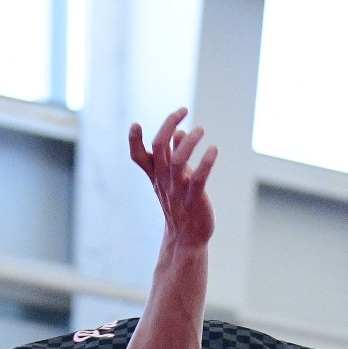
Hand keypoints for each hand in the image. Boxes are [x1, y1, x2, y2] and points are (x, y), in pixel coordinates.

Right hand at [128, 107, 216, 246]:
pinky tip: (213, 150)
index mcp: (156, 176)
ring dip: (189, 141)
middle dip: (168, 124)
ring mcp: (178, 190)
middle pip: (158, 147)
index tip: (136, 124)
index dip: (134, 140)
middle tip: (183, 110)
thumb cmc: (181, 205)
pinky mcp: (195, 200)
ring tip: (200, 129)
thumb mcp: (174, 179)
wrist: (187, 238)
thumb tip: (179, 132)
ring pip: (178, 161)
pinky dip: (206, 162)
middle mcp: (164, 181)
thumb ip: (174, 156)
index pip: (138, 156)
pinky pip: (199, 179)